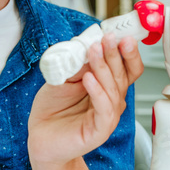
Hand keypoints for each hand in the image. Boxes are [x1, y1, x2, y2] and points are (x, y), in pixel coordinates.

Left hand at [28, 34, 143, 164]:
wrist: (41, 136)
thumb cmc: (54, 108)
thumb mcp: (64, 78)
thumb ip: (77, 64)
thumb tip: (88, 45)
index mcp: (108, 85)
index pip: (127, 66)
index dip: (128, 50)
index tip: (121, 33)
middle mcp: (112, 99)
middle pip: (122, 73)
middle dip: (116, 53)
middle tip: (109, 37)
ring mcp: (107, 115)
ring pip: (114, 89)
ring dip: (104, 67)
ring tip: (93, 52)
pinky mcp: (99, 130)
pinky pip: (104, 109)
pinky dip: (98, 92)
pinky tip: (89, 80)